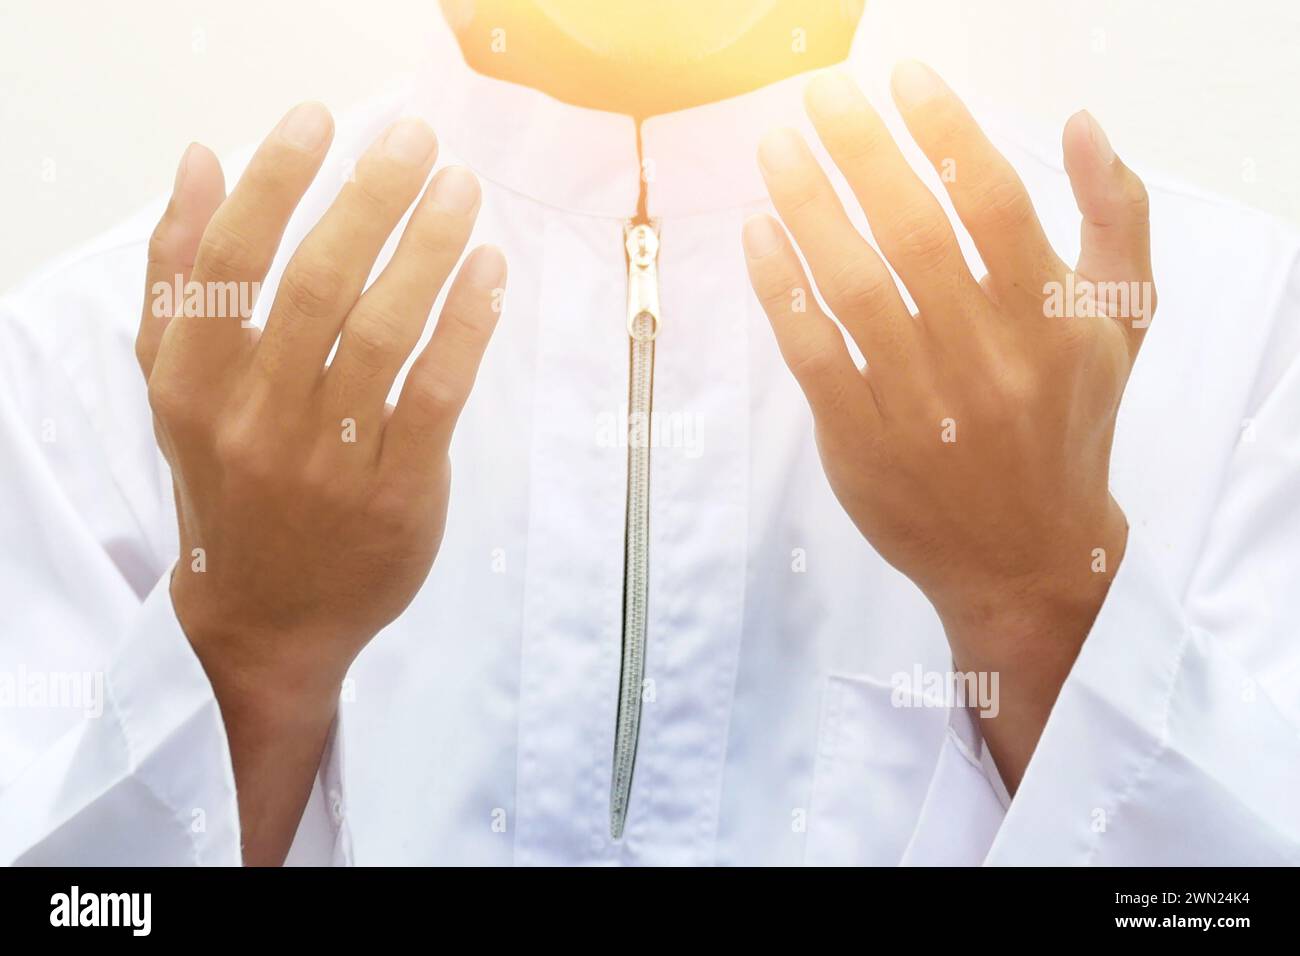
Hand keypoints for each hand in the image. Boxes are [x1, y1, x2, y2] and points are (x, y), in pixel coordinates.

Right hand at [138, 103, 504, 860]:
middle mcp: (254, 419)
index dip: (273, 182)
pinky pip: (437, 392)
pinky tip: (488, 270)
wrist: (268, 620)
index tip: (317, 121)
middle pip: (314, 285)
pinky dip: (466, 324)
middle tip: (414, 141)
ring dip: (427, 249)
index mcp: (191, 386)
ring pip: (381, 332)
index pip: (227, 263)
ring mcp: (328, 459)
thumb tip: (201, 163)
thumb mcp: (177, 393)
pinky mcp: (397, 491)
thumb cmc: (229, 489)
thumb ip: (177, 280)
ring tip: (460, 190)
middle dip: (369, 200)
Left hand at [743, 64, 1154, 786]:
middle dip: (859, 151)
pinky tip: (759, 235)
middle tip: (819, 95)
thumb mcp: (1120, 328)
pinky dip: (782, 291)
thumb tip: (1084, 125)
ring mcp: (920, 406)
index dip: (944, 131)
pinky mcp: (862, 444)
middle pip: (911, 232)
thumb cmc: (1071, 427)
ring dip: (808, 207)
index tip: (903, 79)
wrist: (1026, 559)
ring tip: (776, 149)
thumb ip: (1113, 221)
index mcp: (1052, 322)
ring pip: (853, 287)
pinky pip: (813, 354)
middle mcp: (987, 361)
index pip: (992, 203)